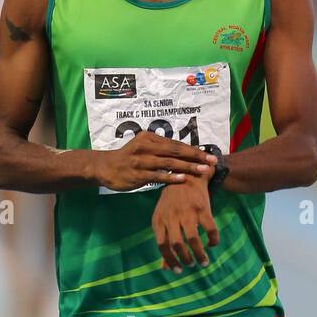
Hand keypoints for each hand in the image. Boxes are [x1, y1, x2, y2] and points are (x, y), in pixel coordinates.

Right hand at [94, 130, 215, 191]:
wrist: (105, 167)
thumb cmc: (128, 159)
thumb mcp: (143, 148)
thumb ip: (160, 149)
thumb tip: (183, 152)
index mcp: (149, 138)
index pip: (175, 143)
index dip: (193, 149)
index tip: (208, 154)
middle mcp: (145, 146)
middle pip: (175, 151)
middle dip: (195, 156)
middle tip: (211, 161)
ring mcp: (140, 161)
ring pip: (168, 163)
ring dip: (187, 166)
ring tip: (202, 170)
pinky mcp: (136, 174)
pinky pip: (157, 175)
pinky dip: (170, 177)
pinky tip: (183, 179)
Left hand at [152, 175, 219, 270]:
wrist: (187, 176)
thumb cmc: (173, 202)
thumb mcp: (163, 218)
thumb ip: (164, 241)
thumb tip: (165, 267)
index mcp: (159, 220)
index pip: (162, 245)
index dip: (170, 260)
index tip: (178, 270)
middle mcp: (172, 217)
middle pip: (177, 244)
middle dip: (185, 259)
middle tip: (191, 265)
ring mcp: (187, 212)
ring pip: (193, 239)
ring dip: (199, 254)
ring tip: (203, 262)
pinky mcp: (202, 208)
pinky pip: (210, 229)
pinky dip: (213, 240)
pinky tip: (212, 244)